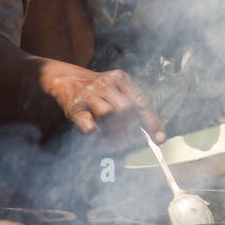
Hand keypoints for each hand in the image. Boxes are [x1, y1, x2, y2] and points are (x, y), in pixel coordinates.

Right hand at [40, 60, 164, 144]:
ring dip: (117, 134)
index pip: (141, 101)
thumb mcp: (117, 88)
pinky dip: (98, 137)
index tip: (159, 138)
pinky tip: (103, 143)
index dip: (152, 121)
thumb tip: (154, 131)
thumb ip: (134, 105)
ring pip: (108, 114)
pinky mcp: (74, 108)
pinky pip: (89, 125)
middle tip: (133, 141)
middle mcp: (104, 84)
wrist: (65, 78)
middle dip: (132, 129)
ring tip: (120, 145)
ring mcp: (88, 95)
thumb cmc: (98, 89)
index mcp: (120, 78)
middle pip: (125, 108)